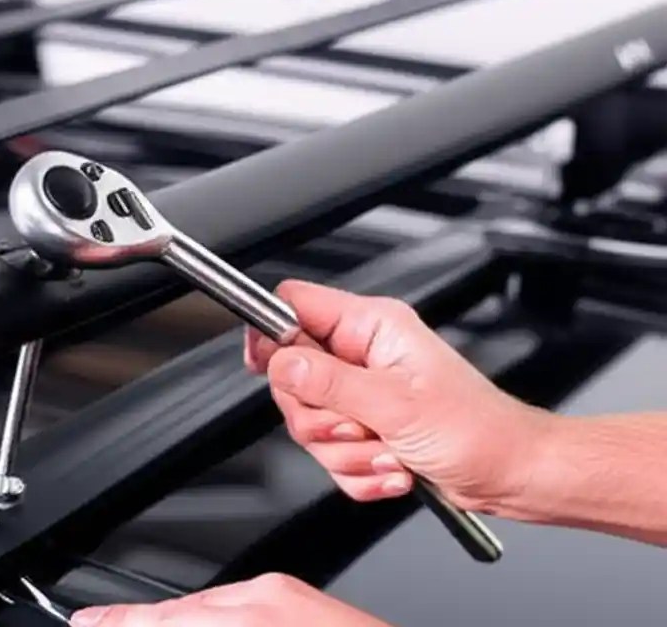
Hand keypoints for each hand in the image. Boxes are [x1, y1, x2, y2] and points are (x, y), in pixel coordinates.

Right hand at [70, 574, 392, 626]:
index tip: (83, 625)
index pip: (157, 620)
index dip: (114, 624)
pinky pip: (237, 605)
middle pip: (174, 612)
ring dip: (173, 623)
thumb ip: (185, 625)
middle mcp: (262, 599)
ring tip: (144, 626)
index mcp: (245, 618)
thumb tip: (146, 624)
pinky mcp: (299, 599)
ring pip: (204, 609)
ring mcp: (282, 594)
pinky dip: (208, 620)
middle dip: (138, 624)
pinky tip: (201, 626)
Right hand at [245, 280, 552, 512]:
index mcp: (371, 327)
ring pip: (308, 422)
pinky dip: (357, 472)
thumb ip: (330, 381)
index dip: (270, 334)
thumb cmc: (479, 431)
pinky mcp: (364, 429)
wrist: (511, 473)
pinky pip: (330, 454)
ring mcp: (361, 393)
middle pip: (291, 375)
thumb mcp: (395, 404)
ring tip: (388, 451)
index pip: (293, 305)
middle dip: (319, 417)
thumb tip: (281, 361)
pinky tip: (393, 466)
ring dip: (345, 452)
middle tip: (356, 425)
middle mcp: (362, 355)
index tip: (268, 368)